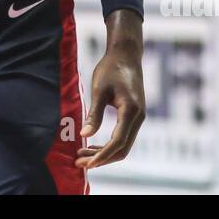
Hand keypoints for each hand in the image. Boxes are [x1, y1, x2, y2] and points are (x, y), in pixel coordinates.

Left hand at [77, 14, 145, 169]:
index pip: (118, 142)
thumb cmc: (111, 68)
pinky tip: (92, 144)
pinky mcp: (134, 115)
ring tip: (82, 156)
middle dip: (101, 159)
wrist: (126, 54)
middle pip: (122, 149)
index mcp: (131, 111)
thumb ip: (94, 114)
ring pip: (123, 145)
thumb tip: (84, 136)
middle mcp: (139, 117)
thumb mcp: (99, 90)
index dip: (102, 155)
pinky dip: (109, 144)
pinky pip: (123, 136)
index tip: (87, 164)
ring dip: (104, 153)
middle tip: (79, 163)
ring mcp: (138, 117)